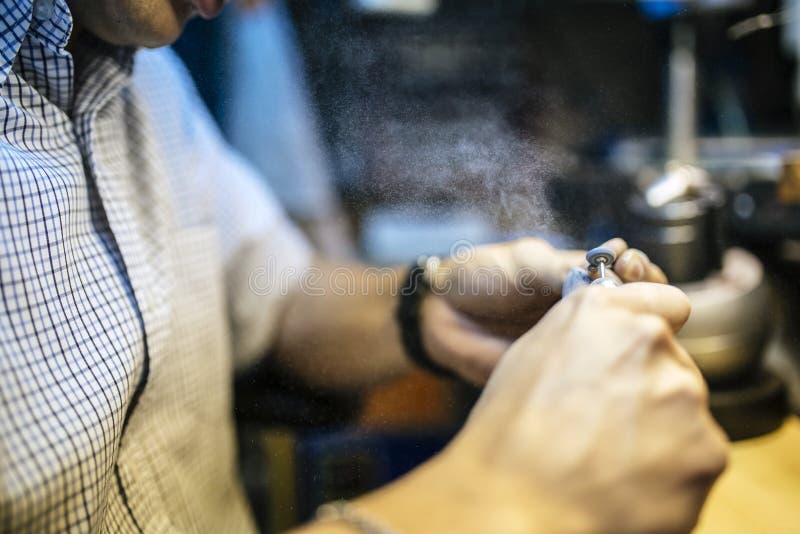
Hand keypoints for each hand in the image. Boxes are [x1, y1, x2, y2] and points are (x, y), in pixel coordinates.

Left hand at [421, 237, 666, 383]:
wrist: (439, 313)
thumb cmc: (480, 276)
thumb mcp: (526, 261)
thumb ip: (567, 268)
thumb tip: (611, 272)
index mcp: (579, 276)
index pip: (630, 274)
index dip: (639, 271)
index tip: (632, 267)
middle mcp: (584, 309)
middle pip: (635, 307)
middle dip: (645, 297)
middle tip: (634, 288)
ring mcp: (574, 341)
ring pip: (618, 340)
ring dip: (630, 331)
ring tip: (623, 317)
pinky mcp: (559, 369)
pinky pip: (590, 371)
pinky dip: (604, 365)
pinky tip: (605, 354)